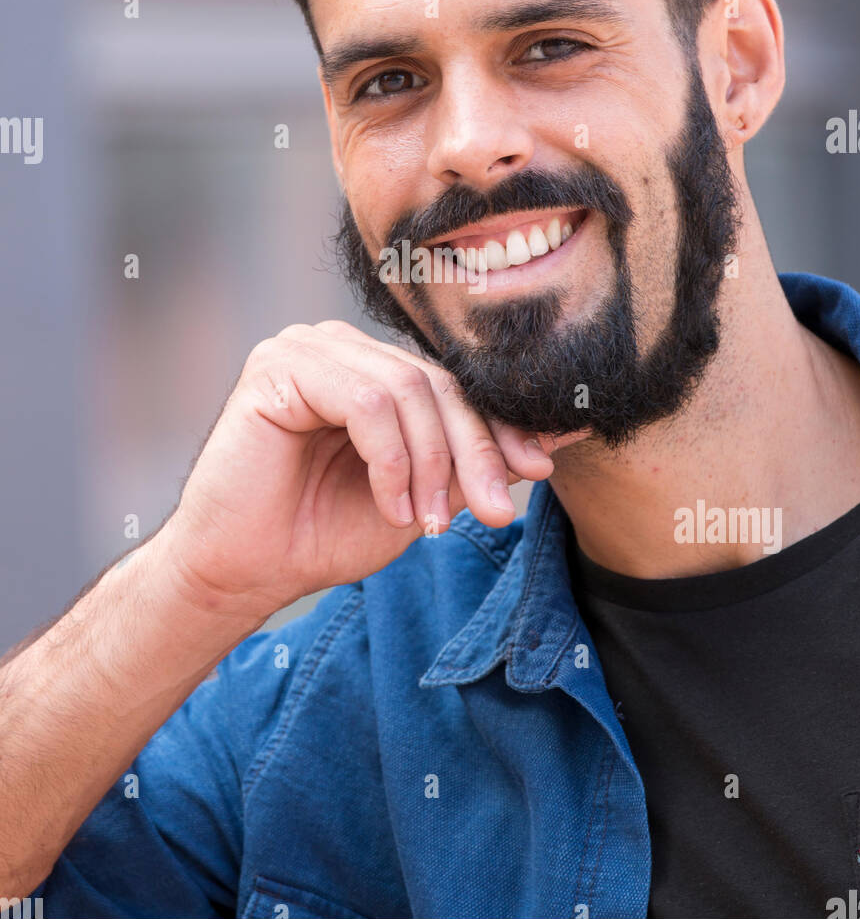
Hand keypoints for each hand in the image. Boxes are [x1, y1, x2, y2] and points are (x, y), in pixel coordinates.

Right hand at [163, 320, 554, 619]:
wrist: (243, 571)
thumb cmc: (319, 533)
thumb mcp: (420, 497)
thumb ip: (473, 462)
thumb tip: (558, 436)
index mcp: (370, 367)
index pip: (451, 384)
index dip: (499, 427)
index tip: (539, 470)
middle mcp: (340, 346)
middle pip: (435, 383)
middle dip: (474, 452)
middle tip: (493, 511)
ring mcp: (306, 347)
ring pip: (407, 390)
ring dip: (430, 463)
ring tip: (425, 522)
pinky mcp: (278, 367)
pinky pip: (365, 403)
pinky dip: (389, 460)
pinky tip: (389, 504)